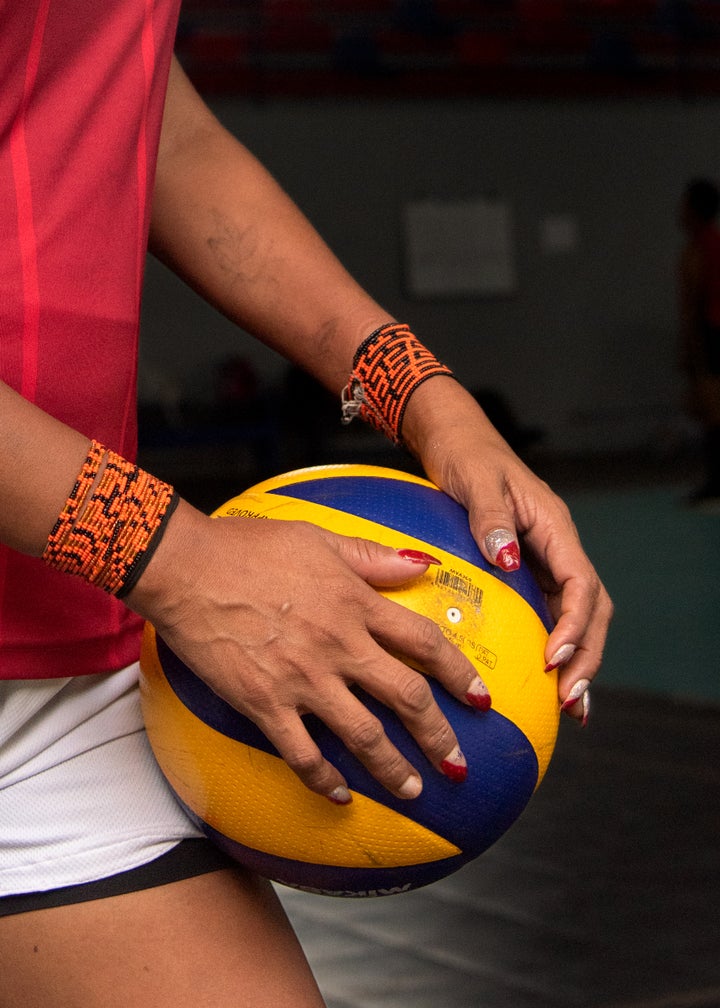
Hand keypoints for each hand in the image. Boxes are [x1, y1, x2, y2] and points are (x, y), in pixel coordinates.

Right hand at [128, 501, 491, 801]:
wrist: (186, 568)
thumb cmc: (248, 547)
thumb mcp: (320, 539)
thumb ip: (374, 557)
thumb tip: (424, 565)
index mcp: (357, 605)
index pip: (425, 644)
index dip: (460, 674)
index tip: (481, 698)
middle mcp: (340, 647)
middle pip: (407, 699)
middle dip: (439, 736)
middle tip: (458, 763)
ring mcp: (303, 680)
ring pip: (364, 736)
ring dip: (393, 769)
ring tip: (413, 790)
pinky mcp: (265, 704)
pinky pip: (302, 754)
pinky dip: (324, 780)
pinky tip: (340, 796)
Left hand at [402, 377, 612, 724]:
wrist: (455, 441)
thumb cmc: (467, 456)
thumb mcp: (477, 481)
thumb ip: (490, 519)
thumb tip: (506, 560)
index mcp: (555, 528)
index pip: (581, 585)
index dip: (575, 625)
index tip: (556, 659)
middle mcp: (557, 547)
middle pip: (591, 611)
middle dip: (586, 657)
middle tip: (569, 701)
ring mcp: (545, 560)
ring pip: (577, 617)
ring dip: (577, 660)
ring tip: (569, 707)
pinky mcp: (526, 569)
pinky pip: (549, 612)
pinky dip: (554, 646)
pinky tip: (543, 680)